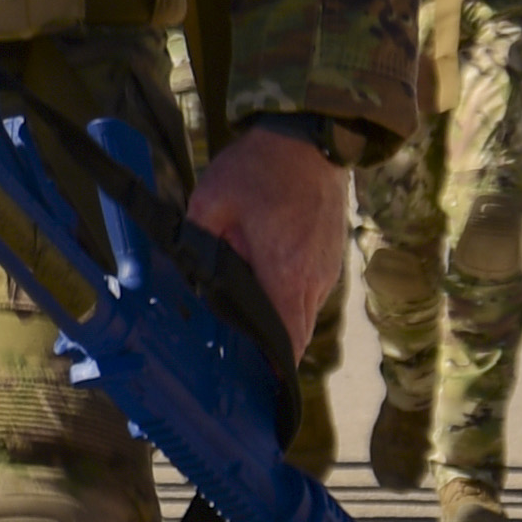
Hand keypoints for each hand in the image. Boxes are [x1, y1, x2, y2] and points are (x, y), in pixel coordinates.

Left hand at [184, 127, 347, 369]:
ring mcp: (327, 269)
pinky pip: (311, 290)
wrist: (310, 139)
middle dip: (272, 348)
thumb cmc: (261, 169)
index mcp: (286, 274)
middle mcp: (314, 280)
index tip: (256, 382)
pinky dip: (291, 296)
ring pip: (305, 312)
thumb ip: (198, 242)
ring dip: (281, 319)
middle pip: (296, 333)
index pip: (286, 340)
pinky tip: (266, 284)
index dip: (272, 366)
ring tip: (248, 321)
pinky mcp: (330, 255)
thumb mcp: (212, 201)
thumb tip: (191, 275)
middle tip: (242, 357)